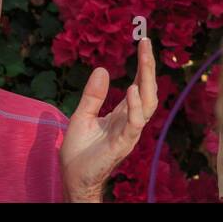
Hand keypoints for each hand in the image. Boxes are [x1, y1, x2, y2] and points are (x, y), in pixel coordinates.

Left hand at [61, 37, 157, 202]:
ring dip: (147, 81)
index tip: (143, 43)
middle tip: (145, 44)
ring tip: (144, 60)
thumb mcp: (82, 115)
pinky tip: (132, 89)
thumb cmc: (79, 151)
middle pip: (148, 90)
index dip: (144, 66)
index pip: (140, 85)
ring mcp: (129, 132)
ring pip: (147, 104)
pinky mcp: (122, 144)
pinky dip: (135, 106)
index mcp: (123, 113)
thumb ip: (93, 95)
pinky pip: (135, 123)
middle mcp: (131, 120)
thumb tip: (102, 69)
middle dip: (149, 67)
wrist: (72, 178)